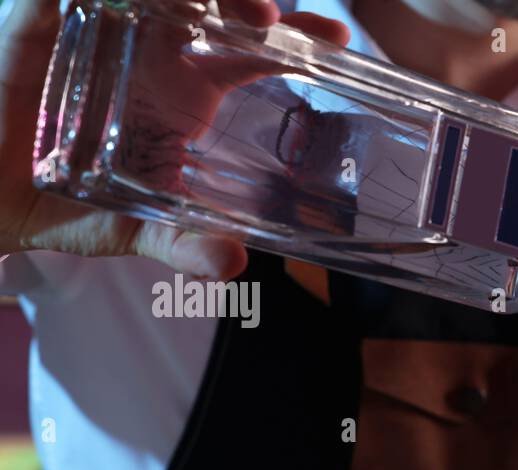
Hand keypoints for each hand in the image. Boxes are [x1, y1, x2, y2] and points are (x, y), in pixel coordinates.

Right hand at [0, 0, 348, 277]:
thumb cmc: (54, 201)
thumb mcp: (127, 228)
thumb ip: (180, 244)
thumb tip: (233, 265)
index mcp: (182, 87)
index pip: (251, 50)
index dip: (294, 38)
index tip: (338, 41)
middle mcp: (151, 47)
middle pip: (220, 3)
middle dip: (255, 0)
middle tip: (275, 20)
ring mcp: (105, 23)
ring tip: (244, 12)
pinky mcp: (50, 11)